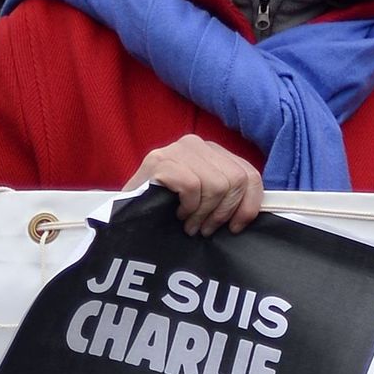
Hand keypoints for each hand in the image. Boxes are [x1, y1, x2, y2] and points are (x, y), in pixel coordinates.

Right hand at [126, 134, 263, 237]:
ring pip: (218, 185)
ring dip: (204, 214)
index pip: (249, 172)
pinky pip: (193, 187)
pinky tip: (178, 214)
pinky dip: (189, 207)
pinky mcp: (159, 161)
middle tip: (206, 229)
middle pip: (236, 180)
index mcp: (212, 151)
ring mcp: (177, 150)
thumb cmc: (163, 208)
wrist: (120, 213)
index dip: (249, 203)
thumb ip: (226, 195)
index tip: (237, 226)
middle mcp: (196, 144)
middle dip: (224, 212)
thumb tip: (253, 211)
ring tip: (190, 224)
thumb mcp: (203, 198)